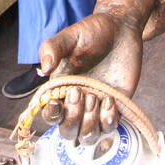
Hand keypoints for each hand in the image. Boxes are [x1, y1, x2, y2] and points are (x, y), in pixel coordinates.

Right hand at [38, 0, 155, 144]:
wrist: (121, 29)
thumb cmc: (91, 32)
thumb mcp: (68, 36)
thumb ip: (51, 48)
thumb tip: (44, 69)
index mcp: (60, 89)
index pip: (50, 115)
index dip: (52, 115)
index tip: (58, 102)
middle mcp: (77, 103)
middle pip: (68, 132)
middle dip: (73, 119)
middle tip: (82, 93)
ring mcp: (97, 107)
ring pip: (89, 136)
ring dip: (91, 123)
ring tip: (98, 98)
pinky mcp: (116, 106)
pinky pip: (111, 128)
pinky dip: (109, 120)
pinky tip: (111, 99)